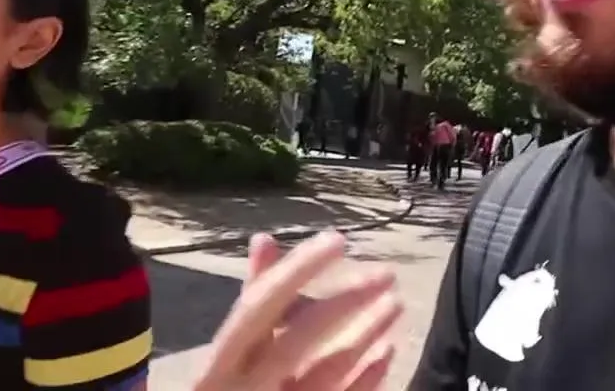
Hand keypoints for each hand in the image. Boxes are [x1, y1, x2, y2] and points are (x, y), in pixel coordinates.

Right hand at [194, 232, 403, 390]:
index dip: (297, 271)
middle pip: (295, 342)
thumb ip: (251, 299)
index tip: (338, 240)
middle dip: (342, 305)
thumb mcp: (229, 346)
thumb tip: (264, 238)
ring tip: (395, 304)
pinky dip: (365, 379)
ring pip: (324, 374)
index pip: (259, 305)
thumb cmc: (228, 382)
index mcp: (219, 361)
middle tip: (386, 274)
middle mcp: (242, 386)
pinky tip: (388, 351)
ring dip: (364, 337)